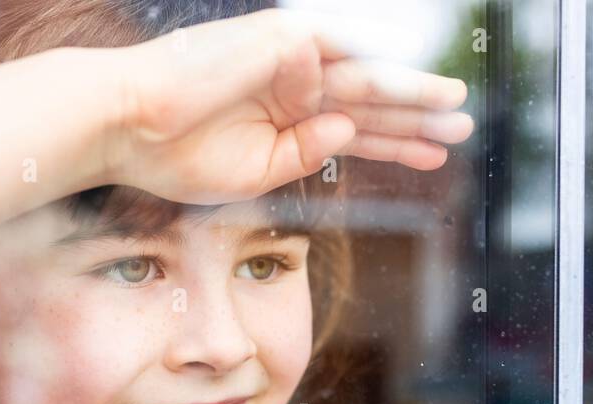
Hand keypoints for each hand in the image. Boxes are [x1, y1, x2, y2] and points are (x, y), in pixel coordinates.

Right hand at [95, 8, 473, 203]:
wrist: (128, 125)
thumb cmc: (176, 156)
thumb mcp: (255, 175)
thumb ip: (305, 156)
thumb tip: (349, 132)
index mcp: (283, 119)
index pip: (354, 131)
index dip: (396, 144)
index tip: (434, 157)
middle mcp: (293, 85)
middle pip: (370, 105)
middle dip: (417, 120)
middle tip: (463, 129)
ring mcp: (290, 60)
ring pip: (366, 81)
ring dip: (414, 96)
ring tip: (458, 110)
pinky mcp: (284, 38)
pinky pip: (345, 55)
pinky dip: (381, 71)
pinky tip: (421, 86)